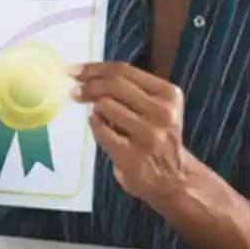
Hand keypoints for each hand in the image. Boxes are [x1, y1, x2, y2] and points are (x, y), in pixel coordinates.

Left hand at [70, 62, 189, 205]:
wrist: (175, 180)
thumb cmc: (160, 138)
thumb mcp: (158, 108)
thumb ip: (133, 91)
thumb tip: (88, 76)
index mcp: (168, 94)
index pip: (124, 70)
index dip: (94, 68)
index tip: (74, 70)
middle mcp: (161, 112)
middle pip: (114, 84)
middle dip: (88, 85)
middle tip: (74, 91)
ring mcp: (147, 134)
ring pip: (106, 105)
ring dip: (95, 107)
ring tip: (98, 114)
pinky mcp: (132, 156)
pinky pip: (102, 131)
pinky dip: (95, 125)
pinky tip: (100, 127)